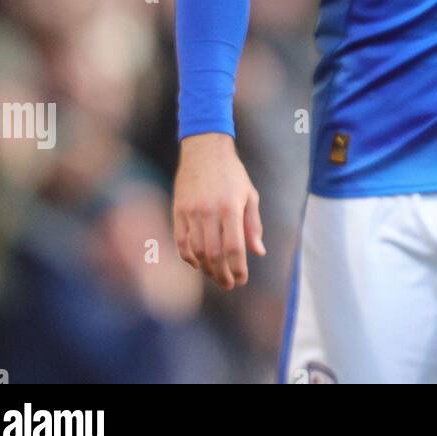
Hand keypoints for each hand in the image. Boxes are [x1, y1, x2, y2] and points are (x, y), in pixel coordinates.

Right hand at [173, 132, 265, 288]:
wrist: (204, 150)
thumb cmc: (232, 174)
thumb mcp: (249, 195)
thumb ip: (253, 225)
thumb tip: (258, 252)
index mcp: (231, 208)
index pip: (234, 248)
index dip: (238, 268)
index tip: (241, 280)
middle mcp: (210, 212)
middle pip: (214, 254)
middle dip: (222, 274)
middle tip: (228, 284)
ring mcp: (191, 212)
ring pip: (197, 251)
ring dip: (206, 268)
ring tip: (216, 276)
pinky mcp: (178, 211)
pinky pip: (181, 242)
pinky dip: (188, 257)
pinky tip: (197, 264)